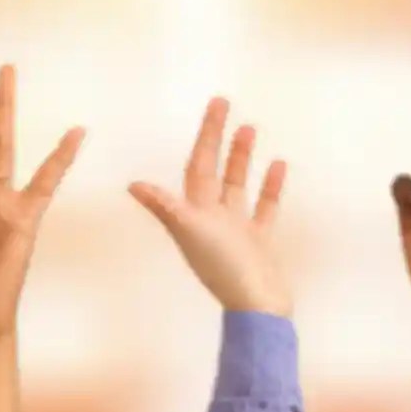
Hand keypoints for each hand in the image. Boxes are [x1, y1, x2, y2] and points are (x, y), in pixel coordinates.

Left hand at [128, 98, 290, 316]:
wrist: (257, 308)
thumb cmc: (223, 269)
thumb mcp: (193, 233)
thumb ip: (166, 208)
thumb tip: (132, 185)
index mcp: (196, 212)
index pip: (199, 164)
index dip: (206, 134)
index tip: (215, 105)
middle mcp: (213, 217)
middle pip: (215, 169)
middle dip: (218, 137)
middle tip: (224, 103)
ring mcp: (237, 228)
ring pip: (238, 184)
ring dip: (242, 157)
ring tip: (250, 128)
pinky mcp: (259, 241)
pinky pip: (265, 207)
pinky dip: (270, 186)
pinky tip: (278, 164)